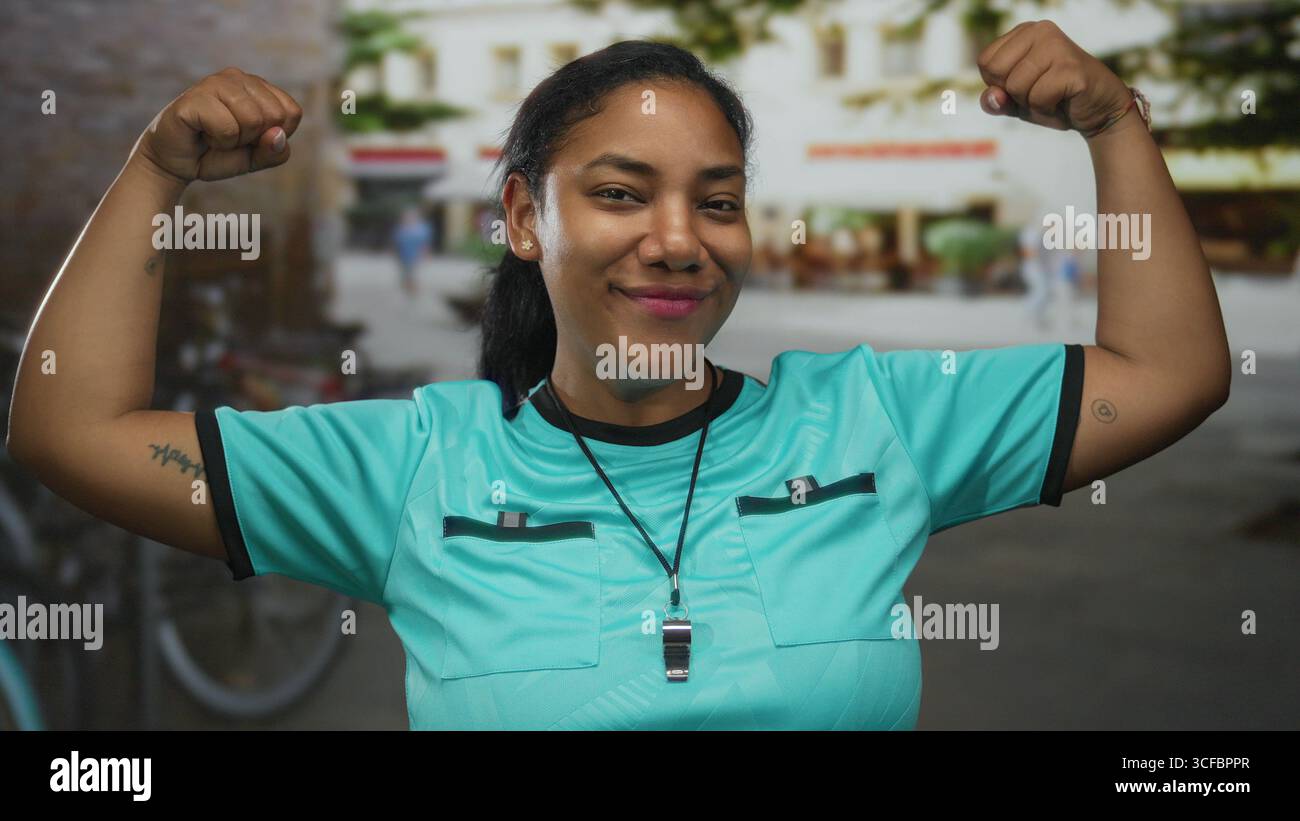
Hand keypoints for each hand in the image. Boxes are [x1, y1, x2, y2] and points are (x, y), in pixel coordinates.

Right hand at [131, 67, 302, 183]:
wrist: (177, 163)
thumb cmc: (218, 154)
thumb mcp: (256, 158)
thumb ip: (275, 151)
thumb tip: (277, 134)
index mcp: (258, 87)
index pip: (292, 112)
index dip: (274, 136)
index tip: (250, 138)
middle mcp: (239, 77)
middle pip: (274, 116)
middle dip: (255, 138)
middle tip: (230, 138)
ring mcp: (216, 82)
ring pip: (253, 120)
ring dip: (236, 141)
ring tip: (216, 135)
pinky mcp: (195, 97)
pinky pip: (228, 128)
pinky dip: (218, 143)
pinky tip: (202, 134)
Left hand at [977, 20, 1131, 134]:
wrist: (1098, 110)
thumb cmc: (1053, 101)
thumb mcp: (1014, 102)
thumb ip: (994, 100)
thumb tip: (994, 97)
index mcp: (1023, 32)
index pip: (985, 62)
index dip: (998, 85)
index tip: (1025, 84)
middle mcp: (1040, 30)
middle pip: (995, 72)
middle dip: (1012, 94)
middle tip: (1039, 91)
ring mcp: (1057, 45)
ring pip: (1015, 86)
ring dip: (1030, 103)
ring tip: (1052, 96)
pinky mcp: (1071, 66)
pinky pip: (1038, 98)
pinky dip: (1046, 109)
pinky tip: (1063, 100)